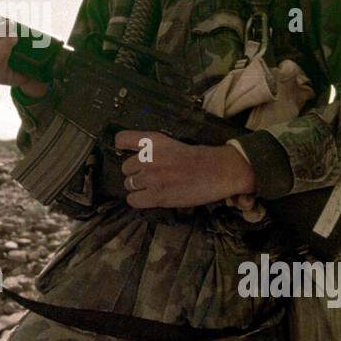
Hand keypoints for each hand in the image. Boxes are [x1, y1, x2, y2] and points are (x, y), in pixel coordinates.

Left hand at [115, 130, 255, 208]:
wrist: (219, 171)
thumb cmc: (199, 158)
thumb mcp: (172, 144)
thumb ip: (153, 149)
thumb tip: (136, 158)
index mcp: (153, 141)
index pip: (121, 139)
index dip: (121, 147)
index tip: (125, 151)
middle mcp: (148, 157)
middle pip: (125, 168)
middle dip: (136, 173)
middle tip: (151, 176)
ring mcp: (151, 177)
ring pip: (129, 184)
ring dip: (138, 187)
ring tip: (154, 188)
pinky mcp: (157, 196)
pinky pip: (133, 200)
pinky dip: (139, 201)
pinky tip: (151, 198)